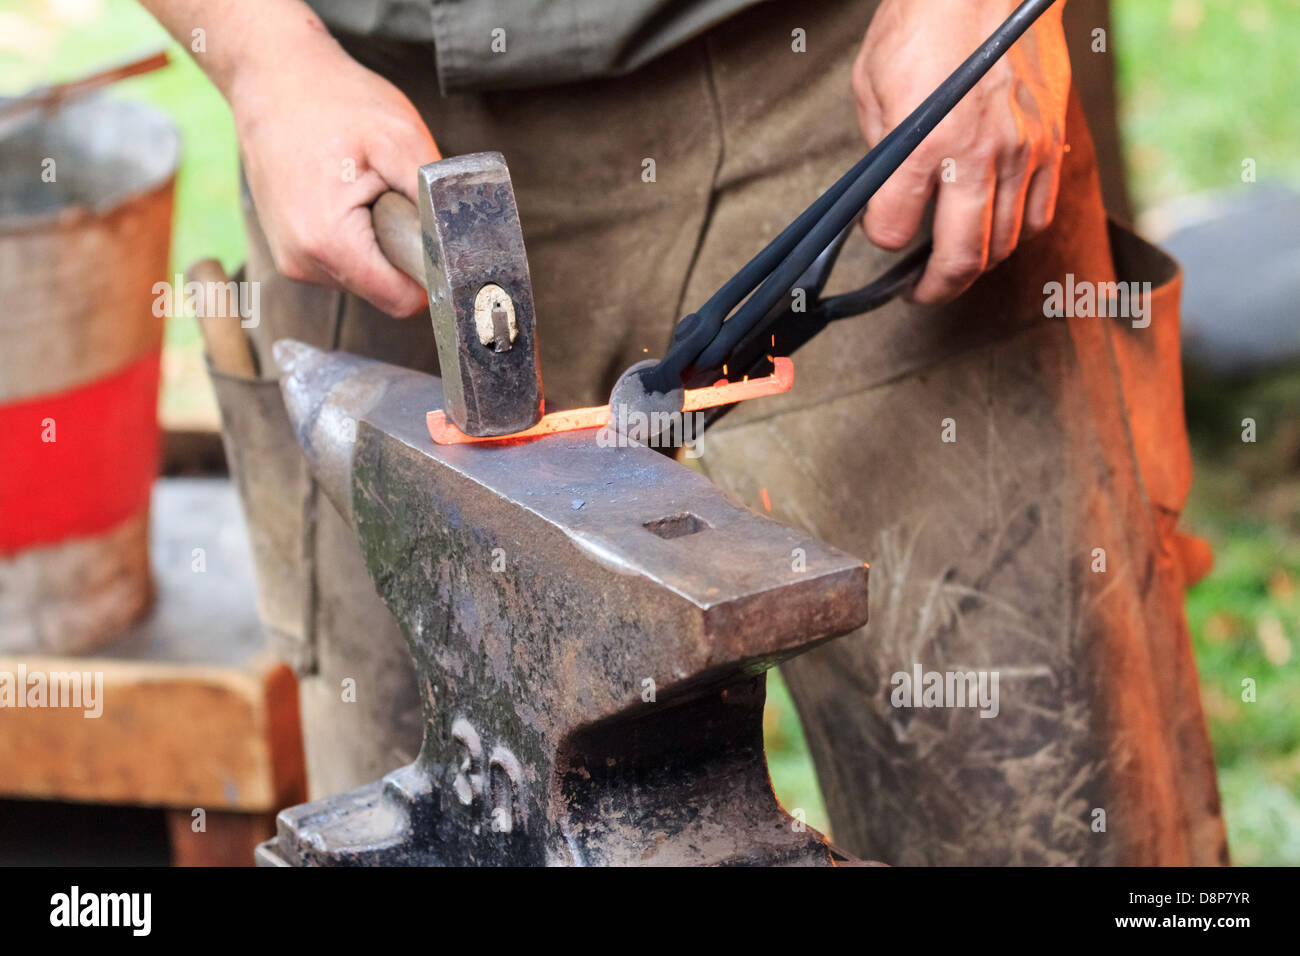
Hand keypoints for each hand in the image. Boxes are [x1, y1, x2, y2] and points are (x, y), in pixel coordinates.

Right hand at [228, 25, 438, 315]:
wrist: (272, 77)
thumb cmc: (333, 101)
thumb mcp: (399, 139)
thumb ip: (433, 201)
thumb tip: (459, 247)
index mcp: (328, 242)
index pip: (400, 301)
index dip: (428, 277)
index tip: (435, 241)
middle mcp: (303, 262)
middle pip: (382, 291)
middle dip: (400, 253)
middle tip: (392, 196)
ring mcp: (291, 259)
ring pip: (363, 279)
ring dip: (377, 244)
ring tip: (365, 190)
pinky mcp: (289, 250)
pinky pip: (343, 264)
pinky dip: (356, 238)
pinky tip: (347, 195)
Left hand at [852, 0, 1070, 303]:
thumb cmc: (926, 19)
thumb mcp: (872, 83)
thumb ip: (878, 148)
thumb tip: (882, 188)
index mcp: (922, 144)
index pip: (893, 229)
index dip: (880, 239)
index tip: (880, 234)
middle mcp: (977, 155)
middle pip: (961, 259)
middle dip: (934, 287)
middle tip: (919, 291)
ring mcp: (1021, 151)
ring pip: (1002, 244)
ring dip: (974, 263)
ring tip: (953, 262)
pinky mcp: (1051, 141)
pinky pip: (1038, 214)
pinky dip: (1013, 234)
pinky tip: (993, 227)